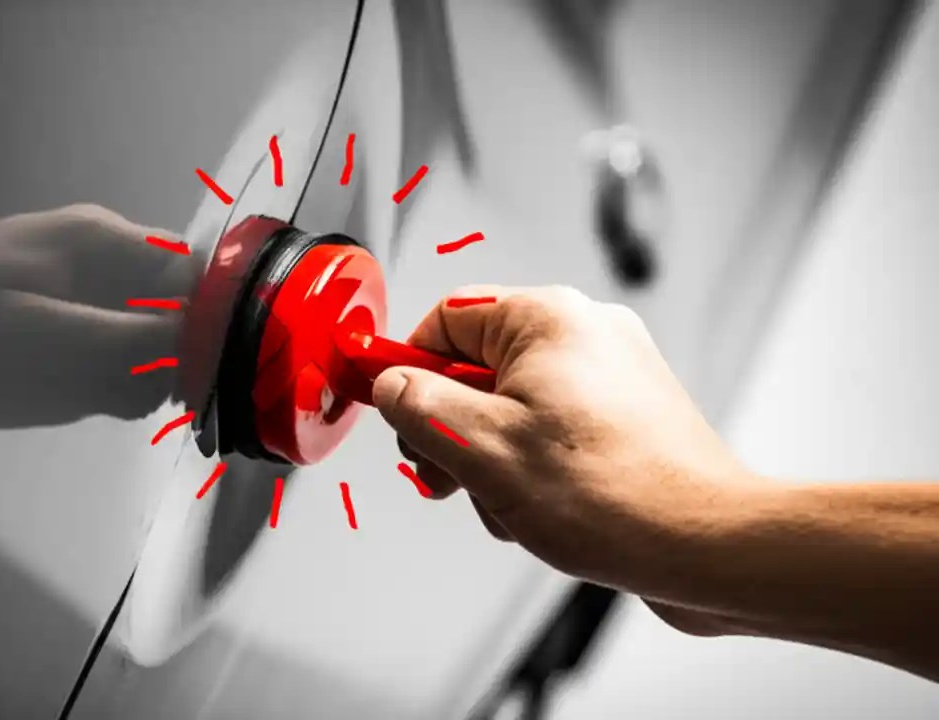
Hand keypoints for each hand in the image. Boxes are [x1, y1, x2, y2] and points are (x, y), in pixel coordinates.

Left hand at [0, 204, 196, 432]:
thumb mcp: (41, 329)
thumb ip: (125, 338)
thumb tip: (206, 345)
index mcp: (101, 241)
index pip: (190, 270)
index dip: (212, 314)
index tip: (214, 362)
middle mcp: (106, 272)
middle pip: (181, 312)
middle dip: (179, 354)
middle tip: (157, 390)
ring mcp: (90, 311)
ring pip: (156, 350)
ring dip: (144, 377)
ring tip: (97, 392)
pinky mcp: (74, 349)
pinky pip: (120, 373)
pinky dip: (114, 391)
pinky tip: (79, 397)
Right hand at [371, 285, 765, 611]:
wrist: (708, 545)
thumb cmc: (615, 495)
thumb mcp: (482, 447)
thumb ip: (419, 407)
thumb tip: (390, 386)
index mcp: (548, 318)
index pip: (445, 320)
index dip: (406, 367)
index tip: (387, 405)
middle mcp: (585, 334)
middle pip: (476, 366)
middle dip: (450, 427)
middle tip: (443, 472)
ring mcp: (611, 377)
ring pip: (510, 407)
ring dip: (490, 458)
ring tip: (505, 502)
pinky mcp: (627, 419)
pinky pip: (549, 432)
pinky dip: (530, 469)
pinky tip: (538, 509)